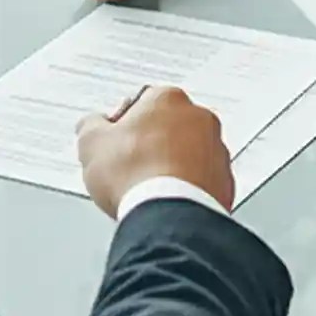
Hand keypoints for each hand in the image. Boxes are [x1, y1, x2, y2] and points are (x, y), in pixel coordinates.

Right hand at [76, 86, 233, 217]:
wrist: (168, 216)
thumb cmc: (135, 175)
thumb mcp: (91, 143)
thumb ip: (90, 126)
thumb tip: (91, 126)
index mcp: (167, 98)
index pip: (140, 103)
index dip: (122, 125)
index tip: (113, 143)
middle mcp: (199, 118)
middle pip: (167, 126)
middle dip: (149, 143)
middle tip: (128, 166)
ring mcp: (216, 150)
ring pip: (187, 153)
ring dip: (170, 165)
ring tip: (147, 187)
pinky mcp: (225, 181)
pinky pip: (201, 179)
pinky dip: (187, 187)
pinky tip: (167, 199)